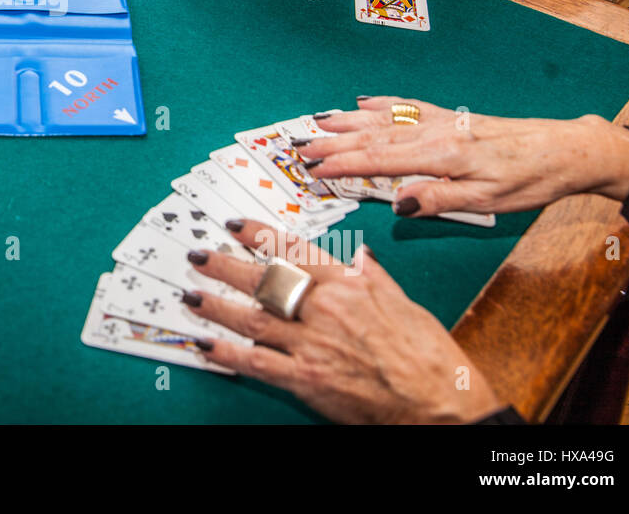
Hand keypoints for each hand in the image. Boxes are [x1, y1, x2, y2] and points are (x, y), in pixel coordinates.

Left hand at [186, 219, 504, 422]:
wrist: (439, 404)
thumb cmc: (428, 355)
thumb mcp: (403, 302)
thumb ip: (371, 276)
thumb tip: (357, 255)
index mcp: (348, 285)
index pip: (294, 252)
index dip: (259, 236)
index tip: (235, 225)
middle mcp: (325, 309)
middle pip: (264, 281)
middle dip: (225, 265)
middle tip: (197, 253)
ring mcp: (313, 344)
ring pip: (253, 318)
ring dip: (216, 304)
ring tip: (189, 293)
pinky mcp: (306, 380)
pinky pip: (257, 363)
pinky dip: (227, 353)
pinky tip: (205, 343)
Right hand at [302, 96, 628, 216]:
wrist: (565, 149)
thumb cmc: (531, 179)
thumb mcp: (489, 201)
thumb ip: (440, 198)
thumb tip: (400, 202)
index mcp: (442, 156)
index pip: (380, 161)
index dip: (343, 166)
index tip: (315, 171)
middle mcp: (436, 132)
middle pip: (373, 136)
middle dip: (333, 143)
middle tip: (300, 148)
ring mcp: (442, 121)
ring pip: (384, 118)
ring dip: (348, 121)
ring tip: (317, 123)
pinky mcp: (451, 117)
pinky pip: (406, 106)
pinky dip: (381, 104)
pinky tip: (363, 102)